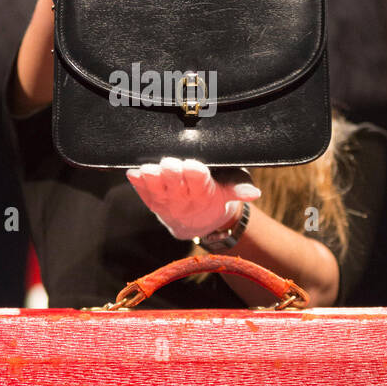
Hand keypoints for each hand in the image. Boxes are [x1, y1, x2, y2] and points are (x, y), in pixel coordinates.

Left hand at [126, 157, 260, 240]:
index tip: (192, 165)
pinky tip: (133, 173)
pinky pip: (143, 193)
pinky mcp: (152, 201)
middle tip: (169, 163)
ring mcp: (166, 200)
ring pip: (157, 188)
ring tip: (148, 169)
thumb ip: (240, 188)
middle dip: (172, 172)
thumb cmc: (215, 195)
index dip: (194, 173)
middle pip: (175, 182)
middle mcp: (183, 197)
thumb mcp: (230, 191)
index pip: (199, 181)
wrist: (197, 222)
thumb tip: (254, 194)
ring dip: (152, 179)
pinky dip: (137, 184)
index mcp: (203, 192)